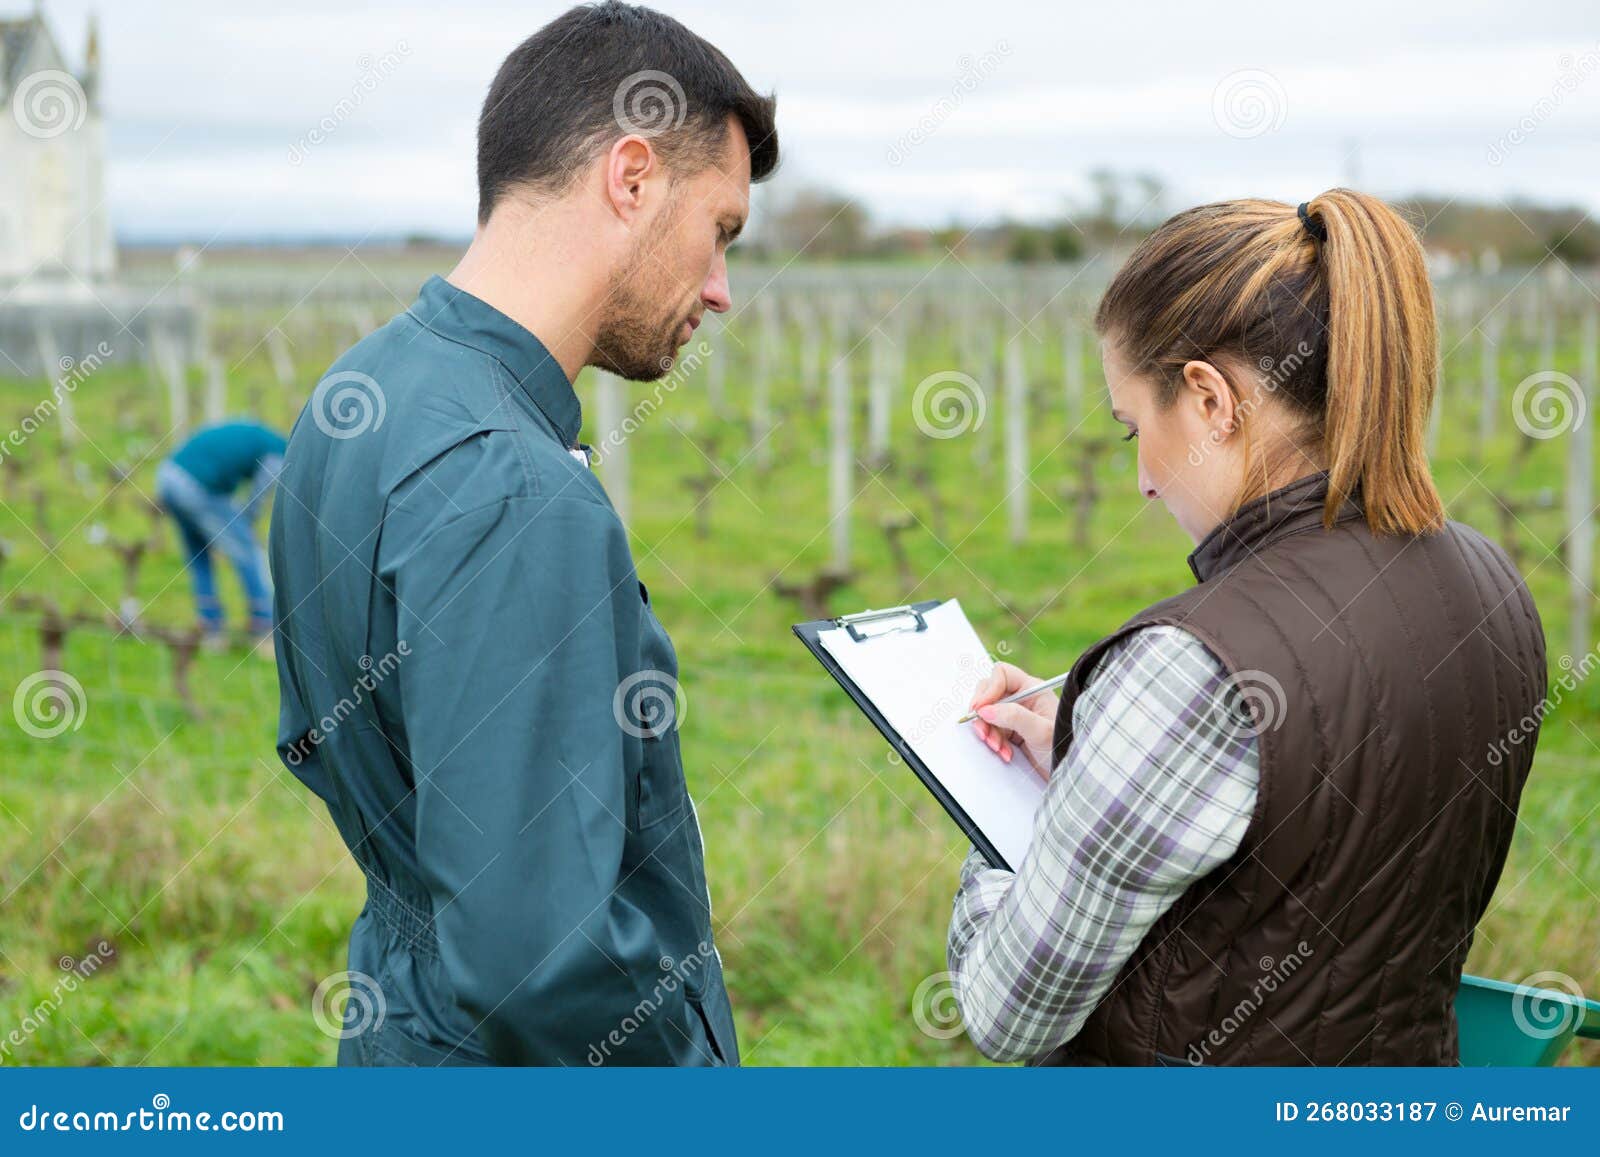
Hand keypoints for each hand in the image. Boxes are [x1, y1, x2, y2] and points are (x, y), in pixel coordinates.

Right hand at [967, 662, 1058, 781]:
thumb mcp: (1041, 731)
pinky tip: (1005, 753)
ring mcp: (1014, 715)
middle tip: (983, 732)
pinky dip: (992, 742)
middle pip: (989, 693)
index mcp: (1032, 689)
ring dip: (987, 732)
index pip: (1002, 675)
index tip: (980, 708)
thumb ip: (1014, 717)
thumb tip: (985, 709)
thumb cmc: (1064, 747)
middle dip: (984, 714)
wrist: (1070, 773)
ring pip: (987, 714)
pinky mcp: (1010, 732)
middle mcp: (1022, 699)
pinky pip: (991, 731)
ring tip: (998, 748)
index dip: (988, 689)